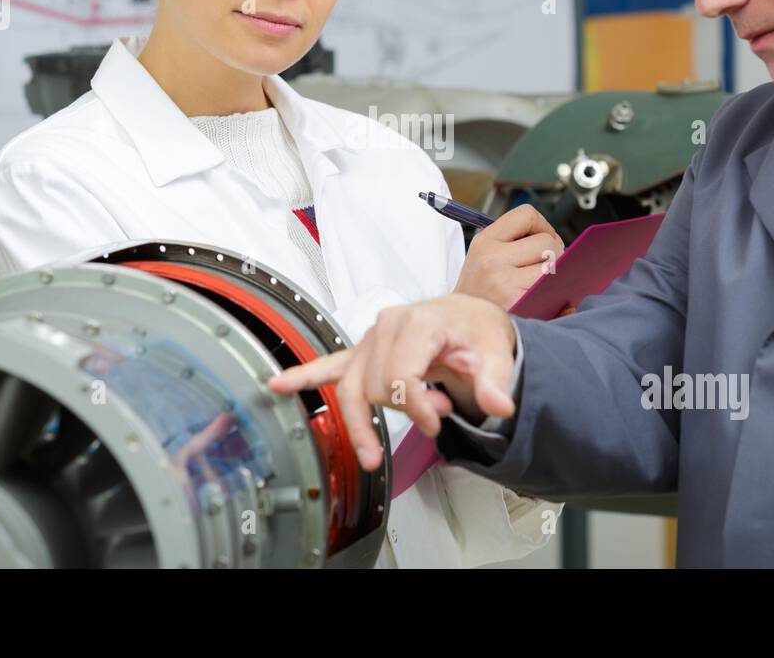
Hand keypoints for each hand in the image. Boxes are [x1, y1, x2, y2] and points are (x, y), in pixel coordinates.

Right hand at [266, 294, 517, 470]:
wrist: (469, 319)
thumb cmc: (477, 331)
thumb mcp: (496, 352)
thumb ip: (495, 381)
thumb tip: (497, 405)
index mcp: (418, 322)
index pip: (398, 375)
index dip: (416, 408)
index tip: (438, 420)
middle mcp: (387, 326)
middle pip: (374, 386)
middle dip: (403, 410)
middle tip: (436, 412)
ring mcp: (371, 339)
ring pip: (349, 388)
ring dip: (360, 422)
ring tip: (371, 454)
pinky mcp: (362, 352)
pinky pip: (327, 365)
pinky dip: (302, 376)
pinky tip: (276, 384)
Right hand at [453, 204, 565, 309]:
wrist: (462, 325)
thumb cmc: (480, 291)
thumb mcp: (482, 256)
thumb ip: (512, 242)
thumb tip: (555, 239)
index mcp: (485, 241)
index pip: (527, 215)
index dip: (542, 225)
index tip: (542, 238)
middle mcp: (492, 259)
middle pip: (548, 242)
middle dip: (554, 253)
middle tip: (543, 266)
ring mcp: (504, 282)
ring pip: (554, 266)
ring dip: (555, 275)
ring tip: (540, 283)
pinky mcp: (518, 304)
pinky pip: (555, 291)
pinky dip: (557, 295)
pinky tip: (544, 300)